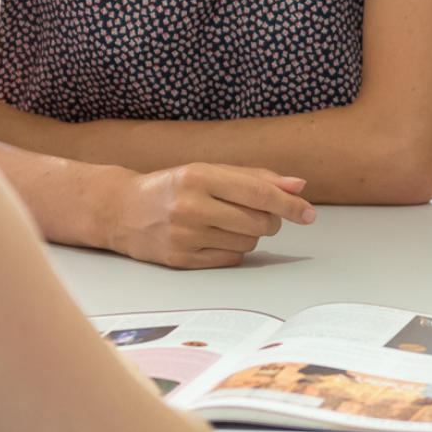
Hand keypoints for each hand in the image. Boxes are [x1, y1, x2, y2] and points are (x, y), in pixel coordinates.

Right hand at [102, 163, 315, 269]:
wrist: (122, 210)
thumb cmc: (173, 186)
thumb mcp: (210, 170)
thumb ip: (255, 177)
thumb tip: (298, 186)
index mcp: (200, 175)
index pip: (259, 192)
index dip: (289, 204)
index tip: (309, 213)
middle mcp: (191, 205)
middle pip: (258, 222)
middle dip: (269, 220)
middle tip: (258, 214)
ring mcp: (185, 236)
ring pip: (248, 244)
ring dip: (250, 236)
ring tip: (227, 223)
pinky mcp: (181, 261)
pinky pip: (230, 261)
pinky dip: (233, 251)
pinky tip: (215, 238)